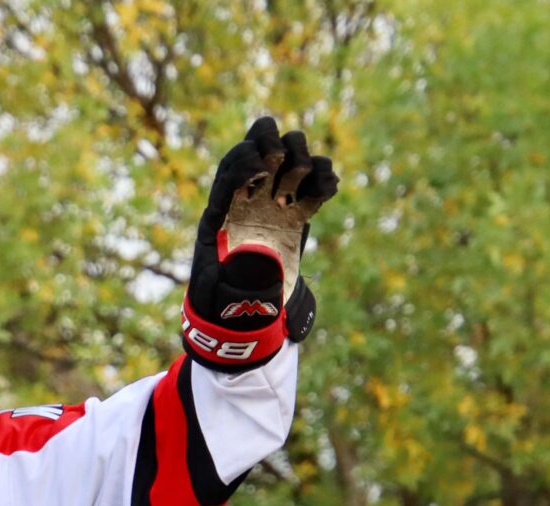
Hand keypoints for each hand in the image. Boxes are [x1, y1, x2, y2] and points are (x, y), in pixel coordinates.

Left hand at [185, 117, 337, 363]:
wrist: (247, 316)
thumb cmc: (228, 307)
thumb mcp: (228, 295)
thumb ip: (242, 275)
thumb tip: (262, 252)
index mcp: (219, 217)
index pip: (228, 175)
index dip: (242, 164)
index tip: (259, 166)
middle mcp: (245, 204)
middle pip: (255, 152)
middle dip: (270, 145)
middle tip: (283, 159)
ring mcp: (271, 208)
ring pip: (285, 162)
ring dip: (299, 156)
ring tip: (312, 172)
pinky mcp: (295, 217)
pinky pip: (310, 188)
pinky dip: (322, 180)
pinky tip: (329, 188)